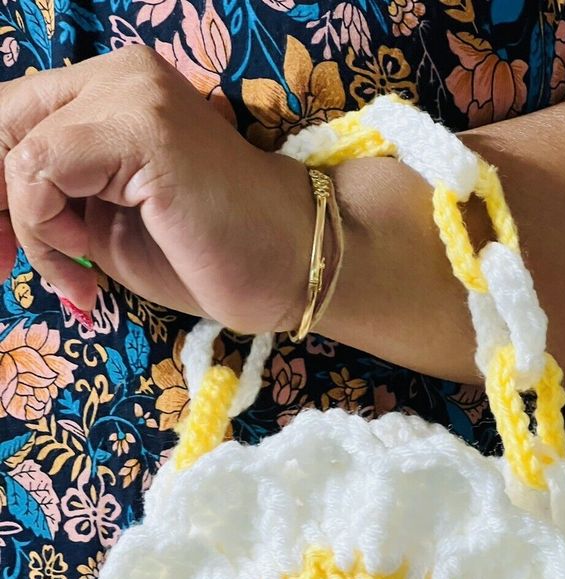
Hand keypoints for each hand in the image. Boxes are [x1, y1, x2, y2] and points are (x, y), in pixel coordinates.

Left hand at [0, 44, 313, 330]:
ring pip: (18, 151)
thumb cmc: (210, 256)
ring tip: (78, 276)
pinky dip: (45, 230)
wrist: (293, 265)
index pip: (14, 116)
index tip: (4, 250)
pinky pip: (41, 171)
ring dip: (32, 231)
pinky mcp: (143, 129)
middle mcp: (120, 74)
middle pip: (3, 121)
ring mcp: (132, 92)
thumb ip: (51, 197)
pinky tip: (86, 267)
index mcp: (114, 89)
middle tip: (7, 263)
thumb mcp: (105, 223)